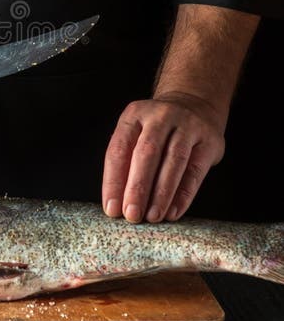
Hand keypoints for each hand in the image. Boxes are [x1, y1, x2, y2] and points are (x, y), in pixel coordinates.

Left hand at [102, 91, 225, 223]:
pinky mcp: (209, 141)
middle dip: (138, 187)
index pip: (118, 150)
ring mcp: (187, 126)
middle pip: (147, 153)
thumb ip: (126, 162)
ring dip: (162, 193)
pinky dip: (184, 194)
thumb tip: (117, 202)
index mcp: (134, 115)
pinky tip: (173, 211)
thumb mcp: (137, 133)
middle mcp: (160, 116)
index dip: (113, 181)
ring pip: (174, 161)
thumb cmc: (157, 128)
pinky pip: (195, 171)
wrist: (195, 103)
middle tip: (132, 214)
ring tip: (153, 216)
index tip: (112, 208)